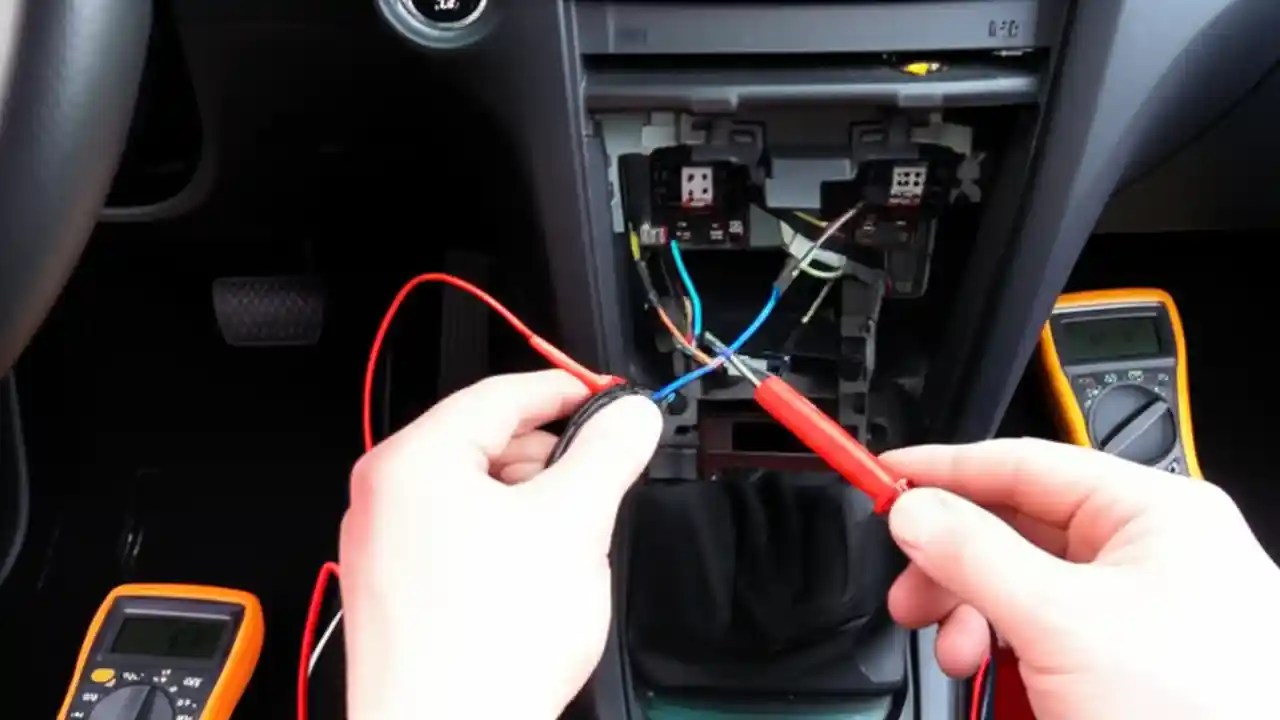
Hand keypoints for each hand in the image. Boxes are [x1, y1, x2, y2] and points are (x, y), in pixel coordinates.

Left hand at [339, 370, 661, 718]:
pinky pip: (454, 537)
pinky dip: (502, 538)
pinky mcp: (392, 592)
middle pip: (483, 441)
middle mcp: (383, 496)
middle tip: (601, 473)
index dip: (565, 391)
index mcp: (413, 462)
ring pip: (471, 493)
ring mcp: (381, 547)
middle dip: (549, 455)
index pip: (499, 394)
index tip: (607, 399)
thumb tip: (630, 417)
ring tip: (569, 538)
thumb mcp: (572, 524)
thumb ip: (607, 454)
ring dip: (529, 501)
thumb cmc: (486, 647)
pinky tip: (535, 574)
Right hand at [883, 438, 1279, 719]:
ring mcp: (1138, 609)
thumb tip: (916, 512)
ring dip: (972, 612)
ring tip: (954, 649)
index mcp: (1155, 514)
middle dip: (954, 563)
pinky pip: (1044, 630)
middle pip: (1017, 527)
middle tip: (910, 589)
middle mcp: (1150, 552)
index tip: (886, 477)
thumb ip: (975, 556)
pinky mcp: (1124, 660)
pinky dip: (1003, 646)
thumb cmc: (1203, 714)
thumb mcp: (1063, 623)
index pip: (1026, 463)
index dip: (947, 471)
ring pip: (1024, 583)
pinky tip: (986, 670)